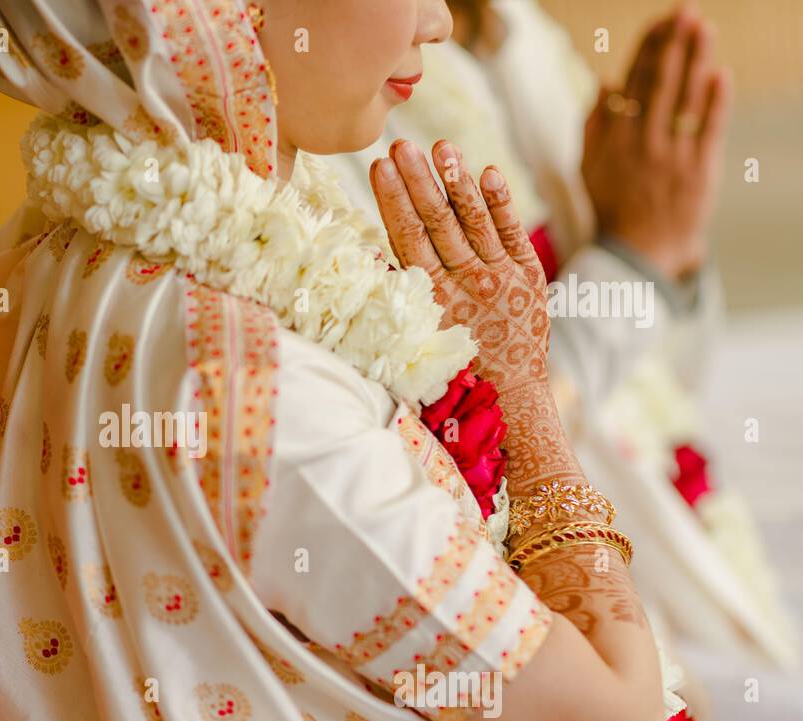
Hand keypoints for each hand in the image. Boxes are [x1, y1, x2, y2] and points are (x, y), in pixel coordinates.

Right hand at [370, 138, 548, 394]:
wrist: (512, 397)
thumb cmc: (455, 368)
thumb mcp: (422, 336)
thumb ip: (404, 295)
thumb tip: (371, 256)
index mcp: (432, 300)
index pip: (408, 239)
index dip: (393, 201)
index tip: (378, 166)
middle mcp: (465, 284)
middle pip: (437, 223)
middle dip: (418, 181)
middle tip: (401, 144)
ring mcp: (499, 277)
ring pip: (473, 222)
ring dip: (456, 181)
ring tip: (441, 146)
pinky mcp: (527, 275)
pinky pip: (511, 233)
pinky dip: (501, 203)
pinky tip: (488, 172)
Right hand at [582, 7, 730, 279]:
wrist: (635, 254)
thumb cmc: (612, 208)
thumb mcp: (589, 168)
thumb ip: (595, 124)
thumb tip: (606, 81)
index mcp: (614, 138)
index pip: (634, 82)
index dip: (648, 49)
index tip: (661, 22)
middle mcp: (641, 142)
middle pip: (660, 83)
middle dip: (673, 44)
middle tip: (685, 11)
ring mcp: (671, 156)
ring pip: (684, 100)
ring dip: (695, 61)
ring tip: (704, 29)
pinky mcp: (698, 171)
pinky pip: (708, 131)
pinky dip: (714, 103)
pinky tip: (720, 76)